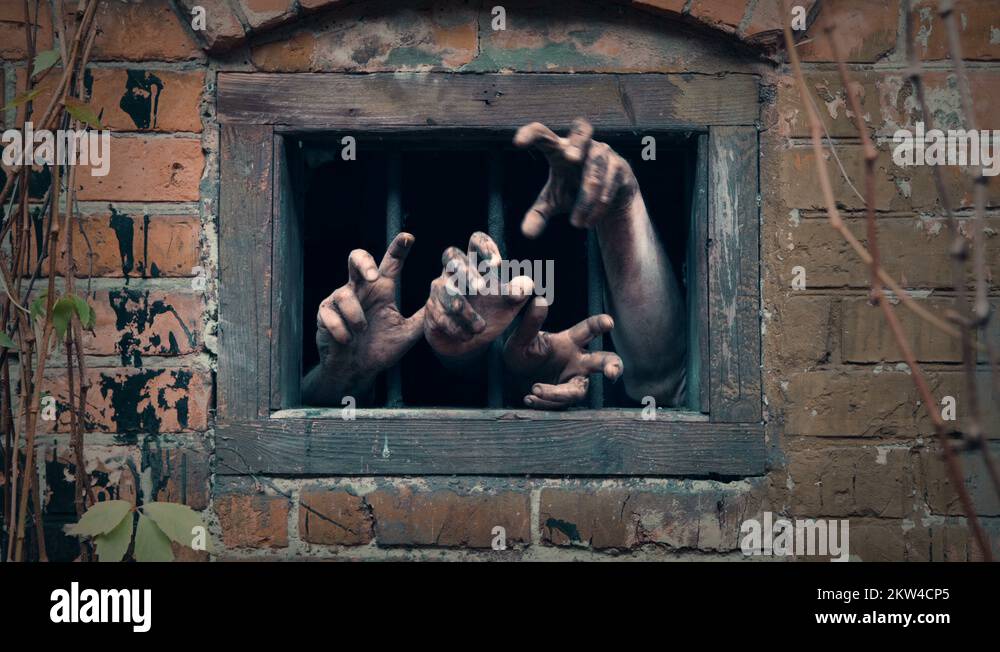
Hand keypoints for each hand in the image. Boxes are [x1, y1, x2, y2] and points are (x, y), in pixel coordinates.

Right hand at [309, 232, 424, 400]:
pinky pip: (331, 315)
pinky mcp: (324, 312)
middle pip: (357, 258)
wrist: (356, 371)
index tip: (408, 237)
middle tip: (373, 276)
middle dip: (363, 262)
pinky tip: (347, 340)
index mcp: (382, 290)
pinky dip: (342, 330)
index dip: (399, 248)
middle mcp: (361, 289)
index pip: (391, 264)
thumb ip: (423, 318)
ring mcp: (340, 299)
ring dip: (356, 317)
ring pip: (345, 295)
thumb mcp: (407, 334)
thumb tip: (443, 303)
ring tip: (361, 331)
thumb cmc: (380, 349)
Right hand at [424, 231, 533, 363]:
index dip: (485, 247)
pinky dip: (455, 327)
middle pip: (451, 256)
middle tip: (481, 288)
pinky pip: (439, 315)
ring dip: (464, 310)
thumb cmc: (491, 312)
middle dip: (466, 272)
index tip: (498, 265)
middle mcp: (454, 272)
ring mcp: (440, 291)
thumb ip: (520, 292)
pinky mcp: (431, 311)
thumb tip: (526, 285)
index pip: (476, 241)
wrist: (471, 339)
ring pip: (446, 290)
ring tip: (480, 327)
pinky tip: (467, 336)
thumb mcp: (510, 303)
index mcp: (476, 264)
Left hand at [503, 298, 623, 408]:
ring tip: (535, 388)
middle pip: (604, 362)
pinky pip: (560, 404)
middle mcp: (577, 361)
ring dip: (559, 392)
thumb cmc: (521, 355)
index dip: (600, 324)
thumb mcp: (520, 340)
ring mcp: (572, 381)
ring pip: (579, 390)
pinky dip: (544, 401)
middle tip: (612, 373)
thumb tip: (539, 301)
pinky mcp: (563, 400)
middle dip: (613, 366)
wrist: (510, 380)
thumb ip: (530, 324)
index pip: (588, 330)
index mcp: (570, 342)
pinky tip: (529, 397)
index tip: (609, 322)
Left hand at [514, 117, 638, 238]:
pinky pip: (609, 184)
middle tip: (569, 158)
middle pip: (582, 129)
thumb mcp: (555, 202)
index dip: (531, 134)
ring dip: (585, 200)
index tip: (517, 143)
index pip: (543, 134)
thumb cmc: (575, 191)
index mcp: (560, 148)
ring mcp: (604, 153)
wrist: (610, 199)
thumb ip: (538, 214)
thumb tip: (527, 233)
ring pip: (594, 172)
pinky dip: (597, 206)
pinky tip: (590, 221)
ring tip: (576, 223)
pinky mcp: (620, 167)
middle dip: (577, 142)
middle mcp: (584, 145)